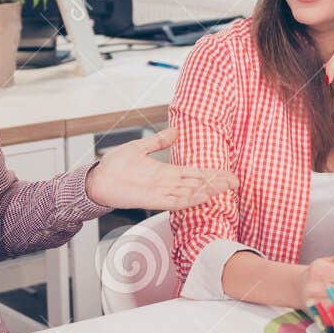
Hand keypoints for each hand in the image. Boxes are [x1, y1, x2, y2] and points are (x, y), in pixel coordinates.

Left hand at [84, 128, 237, 210]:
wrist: (97, 179)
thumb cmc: (115, 166)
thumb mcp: (140, 148)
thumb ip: (159, 141)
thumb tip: (176, 131)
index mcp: (167, 172)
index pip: (195, 173)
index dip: (212, 174)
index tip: (229, 174)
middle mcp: (167, 184)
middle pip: (198, 184)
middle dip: (216, 183)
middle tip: (236, 182)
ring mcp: (161, 193)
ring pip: (190, 193)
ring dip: (208, 191)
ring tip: (225, 187)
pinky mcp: (152, 200)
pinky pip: (175, 201)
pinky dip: (190, 199)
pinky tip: (203, 196)